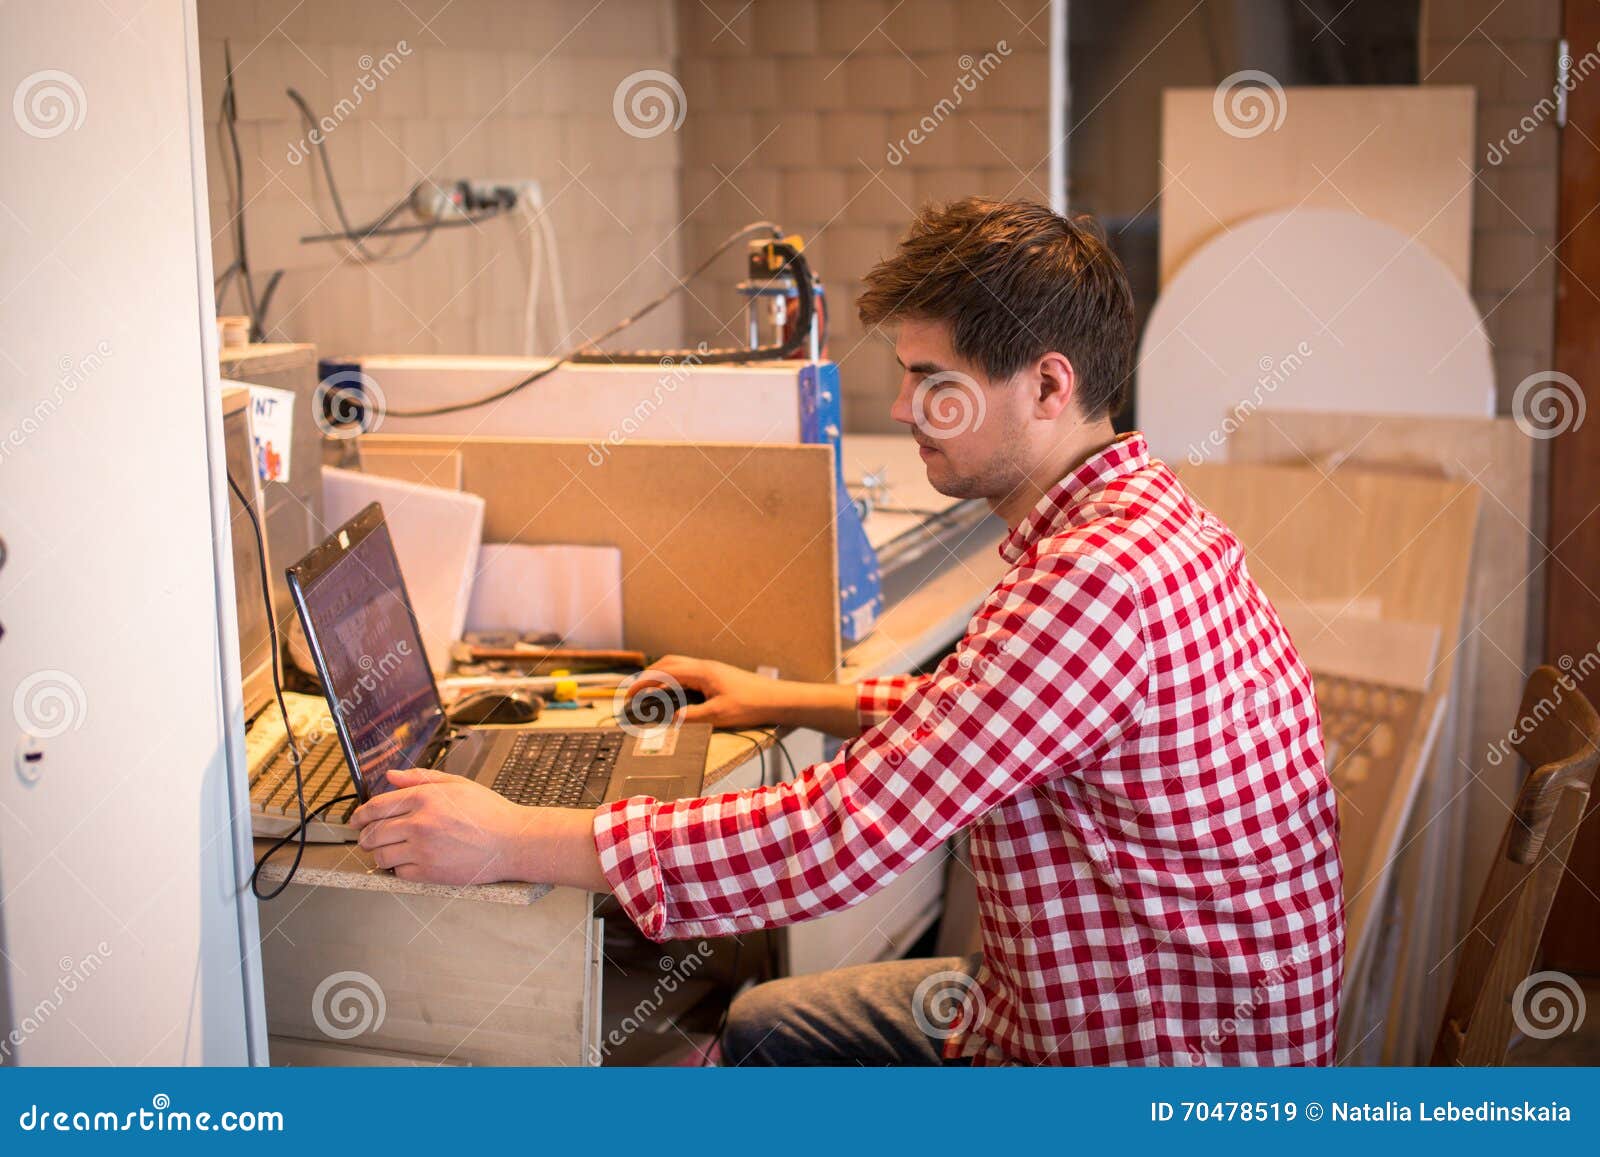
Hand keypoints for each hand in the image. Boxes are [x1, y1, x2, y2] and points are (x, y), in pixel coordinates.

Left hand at [350, 766, 535, 885]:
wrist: (512, 842)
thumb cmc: (489, 813)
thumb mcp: (457, 784)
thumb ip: (420, 778)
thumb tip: (391, 776)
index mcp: (424, 797)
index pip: (377, 806)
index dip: (360, 814)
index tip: (356, 820)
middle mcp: (420, 823)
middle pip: (373, 833)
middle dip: (365, 836)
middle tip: (367, 839)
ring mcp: (423, 850)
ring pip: (381, 856)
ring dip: (378, 855)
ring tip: (386, 852)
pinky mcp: (429, 873)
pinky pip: (399, 874)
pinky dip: (398, 870)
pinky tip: (408, 863)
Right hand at [629, 655, 780, 727]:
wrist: (777, 698)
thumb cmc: (752, 705)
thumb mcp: (719, 715)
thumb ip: (692, 717)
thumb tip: (670, 719)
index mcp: (701, 672)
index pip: (664, 672)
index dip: (644, 682)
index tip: (630, 695)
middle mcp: (704, 666)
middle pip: (668, 663)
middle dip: (648, 676)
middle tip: (635, 693)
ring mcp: (711, 669)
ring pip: (678, 665)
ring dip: (661, 675)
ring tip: (650, 692)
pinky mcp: (717, 676)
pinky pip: (688, 672)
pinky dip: (674, 679)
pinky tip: (674, 693)